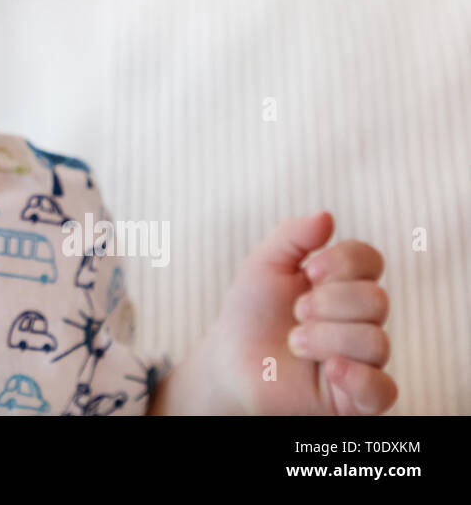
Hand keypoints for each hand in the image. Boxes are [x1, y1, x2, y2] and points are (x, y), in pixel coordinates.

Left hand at [199, 210, 397, 414]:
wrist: (230, 362)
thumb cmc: (250, 312)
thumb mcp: (264, 265)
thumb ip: (293, 236)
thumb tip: (327, 216)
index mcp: (344, 284)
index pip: (371, 260)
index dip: (344, 261)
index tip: (311, 270)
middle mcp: (360, 320)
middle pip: (377, 300)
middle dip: (329, 302)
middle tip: (296, 312)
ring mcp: (362, 359)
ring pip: (376, 341)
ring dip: (326, 338)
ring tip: (295, 343)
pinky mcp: (357, 398)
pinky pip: (383, 389)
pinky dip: (359, 376)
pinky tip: (330, 370)